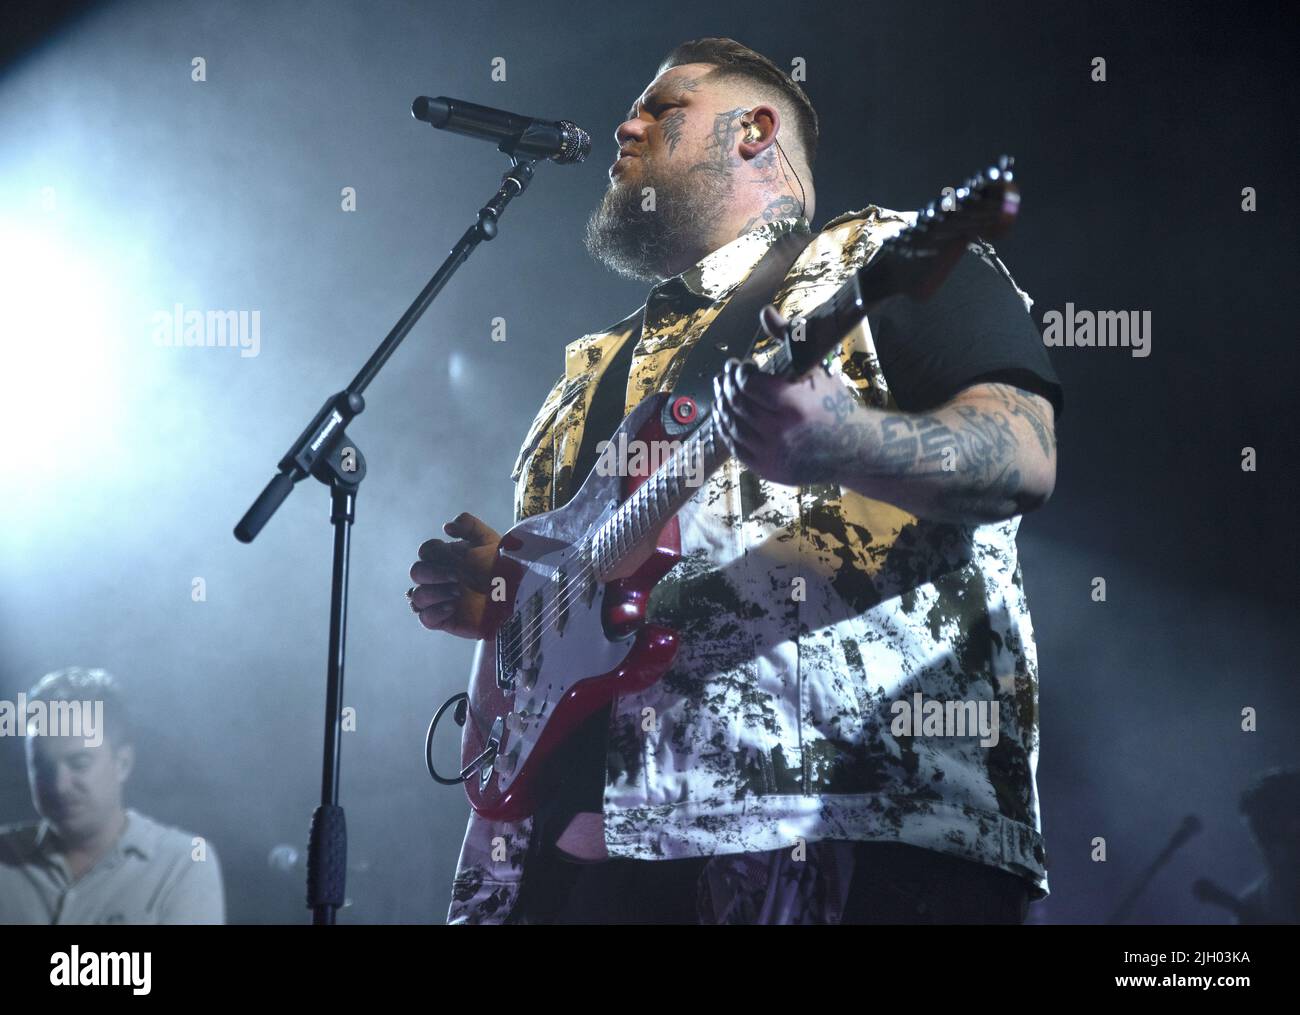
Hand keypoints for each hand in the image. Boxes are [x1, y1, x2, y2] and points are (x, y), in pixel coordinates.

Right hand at [408, 512, 500, 639]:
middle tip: (458, 577)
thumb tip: (446, 528)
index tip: (458, 557)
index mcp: (448, 558)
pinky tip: (453, 607)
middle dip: (434, 573)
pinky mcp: (445, 620)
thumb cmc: (506, 568)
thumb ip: (469, 525)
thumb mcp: (491, 541)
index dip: (435, 552)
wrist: (518, 596)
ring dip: (434, 593)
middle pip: (416, 572)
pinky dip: (435, 611)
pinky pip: (425, 618)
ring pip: (416, 596)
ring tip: (458, 593)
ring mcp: (441, 600)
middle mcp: (441, 578)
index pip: (426, 551)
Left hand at [710, 305, 860, 486]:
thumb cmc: (833, 404)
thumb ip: (789, 340)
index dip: (737, 371)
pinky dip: (725, 428)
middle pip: (735, 403)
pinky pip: (734, 446)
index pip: (746, 383)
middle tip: (725, 374)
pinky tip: (726, 414)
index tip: (740, 364)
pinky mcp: (766, 469)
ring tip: (723, 390)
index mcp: (793, 404)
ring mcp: (771, 454)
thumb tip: (764, 312)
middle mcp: (780, 431)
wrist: (852, 448)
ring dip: (722, 404)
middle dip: (726, 385)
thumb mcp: (815, 369)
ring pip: (730, 425)